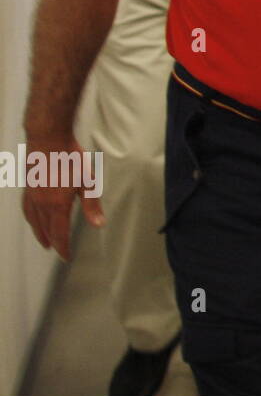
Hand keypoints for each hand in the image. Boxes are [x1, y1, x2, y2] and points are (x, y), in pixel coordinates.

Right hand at [22, 134, 104, 260]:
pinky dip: (30, 218)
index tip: (66, 256)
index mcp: (57, 205)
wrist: (47, 138)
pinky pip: (27, 209)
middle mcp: (41, 204)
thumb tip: (98, 225)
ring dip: (39, 233)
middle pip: (46, 229)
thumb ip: (92, 205)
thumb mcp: (88, 181)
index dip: (63, 247)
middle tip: (57, 251)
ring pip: (34, 220)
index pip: (59, 234)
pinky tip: (32, 218)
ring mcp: (32, 195)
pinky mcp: (28, 186)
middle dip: (52, 242)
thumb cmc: (70, 158)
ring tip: (43, 241)